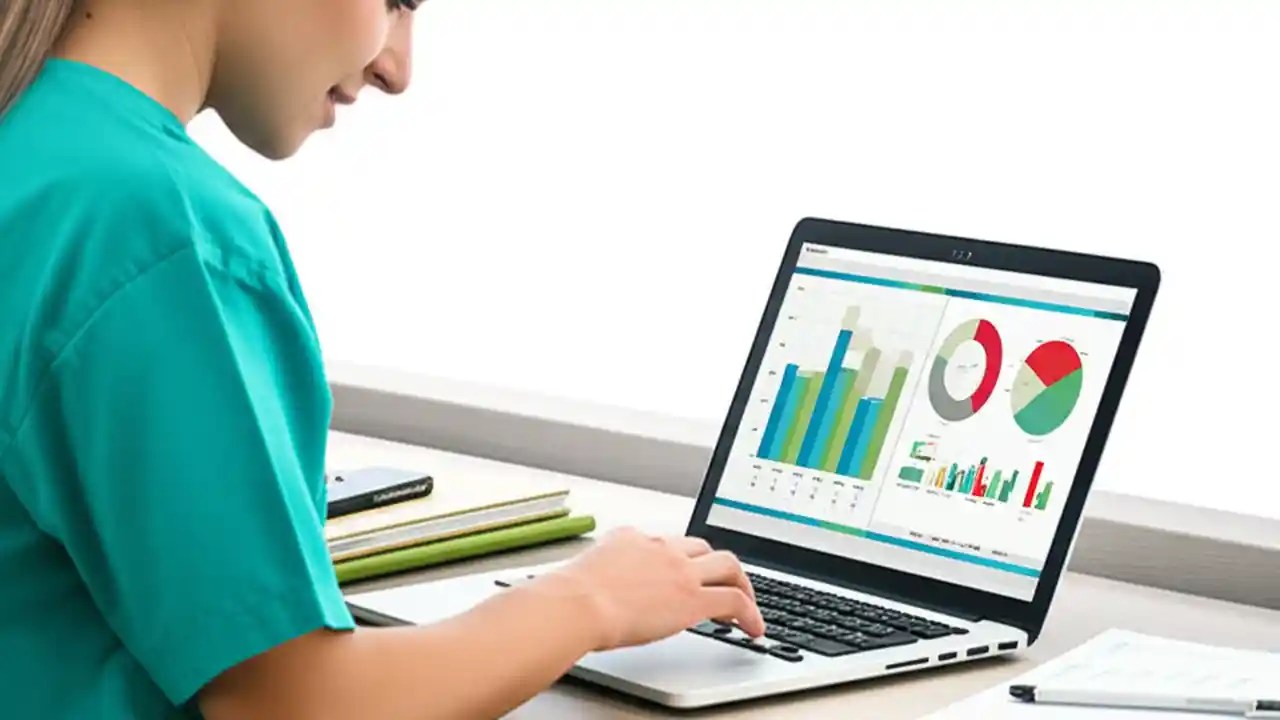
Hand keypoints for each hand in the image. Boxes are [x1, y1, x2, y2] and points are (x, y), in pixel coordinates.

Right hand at [547, 526, 765, 650]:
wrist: (577, 604)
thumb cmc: (568, 597)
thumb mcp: (583, 572)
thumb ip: (597, 574)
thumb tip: (589, 589)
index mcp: (631, 538)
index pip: (666, 543)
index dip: (680, 559)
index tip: (684, 572)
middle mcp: (660, 547)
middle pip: (703, 547)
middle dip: (717, 565)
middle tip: (724, 583)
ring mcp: (680, 570)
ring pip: (728, 565)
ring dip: (741, 583)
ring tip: (747, 604)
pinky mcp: (694, 597)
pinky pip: (735, 601)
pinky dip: (750, 613)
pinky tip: (753, 628)